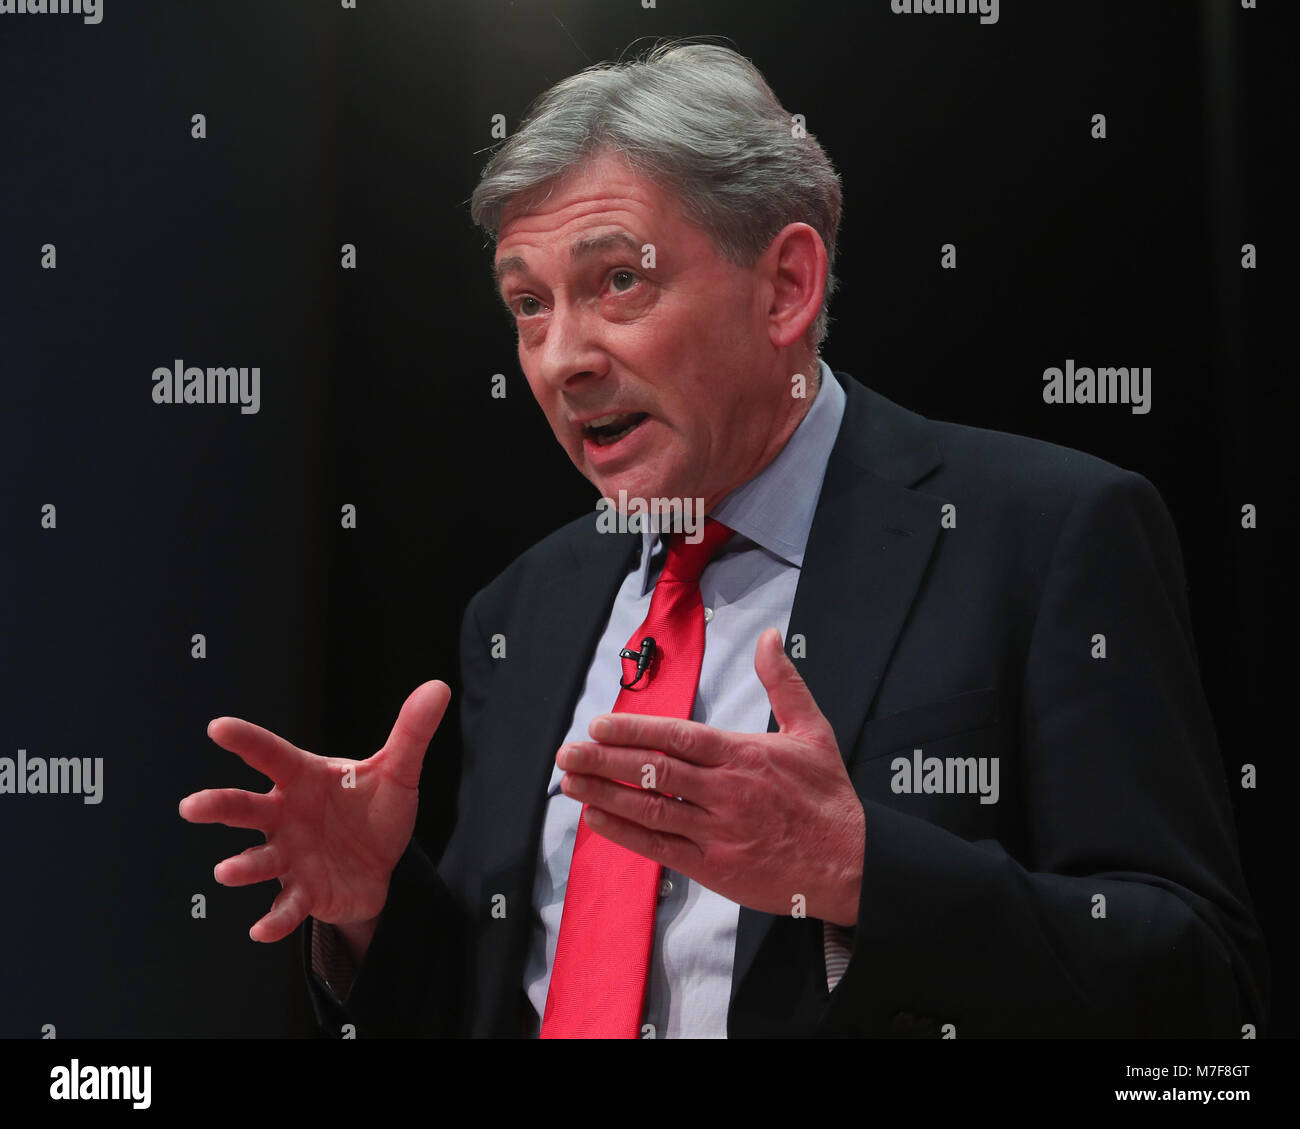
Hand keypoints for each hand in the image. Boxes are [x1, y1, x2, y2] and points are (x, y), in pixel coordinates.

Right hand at [179, 681, 450, 941]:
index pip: (272, 756)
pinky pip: (286, 907)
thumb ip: (412, 732)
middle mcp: (287, 816)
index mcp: (304, 779)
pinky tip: (261, 930)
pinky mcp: (304, 892)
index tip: (218, 727)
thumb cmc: (373, 810)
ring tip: (226, 871)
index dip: (247, 741)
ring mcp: (291, 856)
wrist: (380, 865)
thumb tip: (438, 687)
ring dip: (242, 866)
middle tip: (192, 806)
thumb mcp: (397, 772)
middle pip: (246, 808)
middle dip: (219, 806)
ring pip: (258, 859)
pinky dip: (274, 920)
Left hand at [556, 629, 865, 925]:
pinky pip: (661, 847)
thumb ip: (784, 682)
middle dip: (604, 761)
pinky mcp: (714, 866)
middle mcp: (725, 792)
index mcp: (743, 755)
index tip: (598, 724)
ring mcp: (717, 831)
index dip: (633, 730)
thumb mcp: (814, 731)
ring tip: (570, 782)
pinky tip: (598, 820)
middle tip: (567, 752)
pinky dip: (626, 834)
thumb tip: (769, 638)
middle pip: (653, 772)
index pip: (677, 737)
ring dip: (605, 794)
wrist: (850, 863)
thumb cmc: (828, 798)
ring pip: (650, 808)